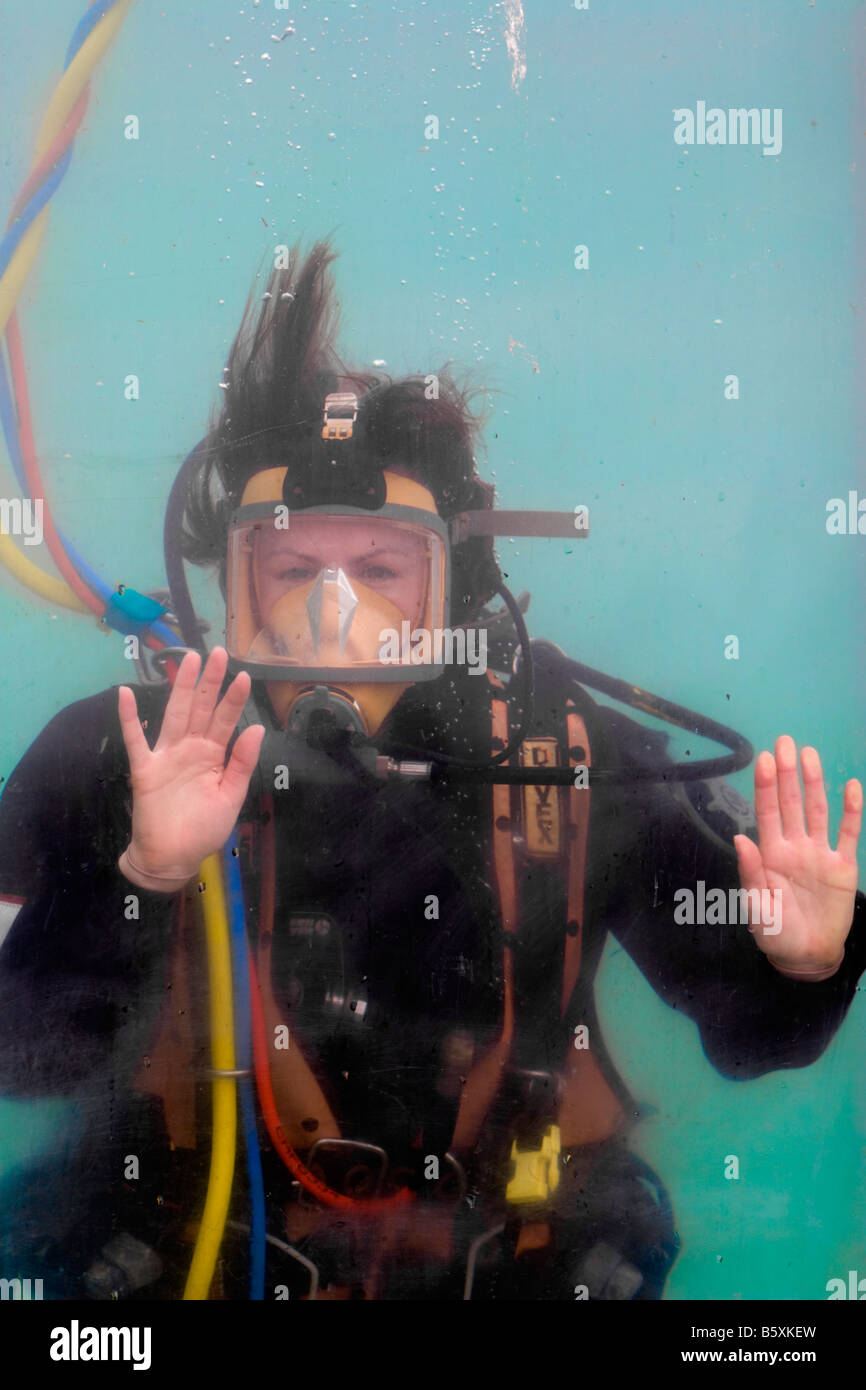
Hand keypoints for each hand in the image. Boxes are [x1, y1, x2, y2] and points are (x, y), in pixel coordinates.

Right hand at [117, 647, 264, 882]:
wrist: (172, 858)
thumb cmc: (203, 830)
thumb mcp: (230, 797)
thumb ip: (241, 763)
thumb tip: (257, 728)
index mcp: (213, 756)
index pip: (225, 721)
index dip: (233, 699)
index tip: (244, 676)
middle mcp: (190, 749)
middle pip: (201, 708)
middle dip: (209, 681)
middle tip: (217, 652)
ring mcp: (166, 756)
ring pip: (175, 714)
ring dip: (180, 687)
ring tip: (186, 660)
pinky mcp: (145, 769)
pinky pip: (135, 739)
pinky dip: (129, 718)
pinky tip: (124, 693)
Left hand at [733, 735, 861, 977]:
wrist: (807, 956)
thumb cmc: (775, 932)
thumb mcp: (756, 907)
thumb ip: (750, 872)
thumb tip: (740, 837)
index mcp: (769, 854)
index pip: (766, 812)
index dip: (765, 786)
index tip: (764, 758)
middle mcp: (794, 846)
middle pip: (791, 803)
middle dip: (787, 773)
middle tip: (786, 742)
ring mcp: (819, 853)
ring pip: (817, 810)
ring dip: (814, 783)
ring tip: (811, 754)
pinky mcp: (842, 865)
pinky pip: (848, 833)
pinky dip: (851, 810)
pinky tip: (852, 786)